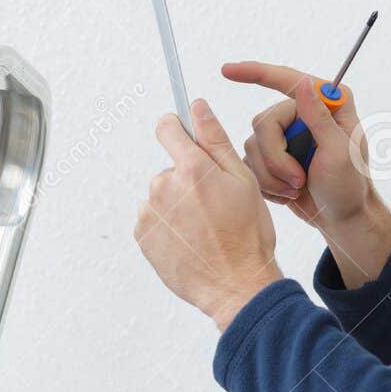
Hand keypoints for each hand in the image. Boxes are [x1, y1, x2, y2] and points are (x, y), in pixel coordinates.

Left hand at [135, 98, 283, 331]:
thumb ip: (216, 140)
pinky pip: (153, 218)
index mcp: (191, 168)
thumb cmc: (248, 233)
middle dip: (189, 179)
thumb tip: (197, 106)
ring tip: (205, 228)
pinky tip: (191, 240)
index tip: (184, 135)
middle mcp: (164, 186)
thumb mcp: (243, 180)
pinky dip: (169, 225)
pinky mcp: (142, 235)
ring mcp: (150, 212)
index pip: (167, 128)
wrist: (235, 285)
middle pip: (171, 168)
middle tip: (215, 205)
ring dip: (179, 205)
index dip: (177, 128)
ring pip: (163, 195)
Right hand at [220, 62, 377, 230]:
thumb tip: (303, 82)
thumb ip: (320, 118)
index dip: (256, 72)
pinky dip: (267, 183)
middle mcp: (303, 114)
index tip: (228, 70)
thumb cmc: (349, 185)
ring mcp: (286, 135)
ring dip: (273, 175)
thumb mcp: (340, 153)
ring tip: (297, 188)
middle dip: (277, 158)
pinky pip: (250, 163)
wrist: (342, 217)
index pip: (287, 80)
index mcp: (327, 104)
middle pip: (264, 123)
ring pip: (253, 146)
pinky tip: (288, 191)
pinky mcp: (272, 156)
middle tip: (298, 181)